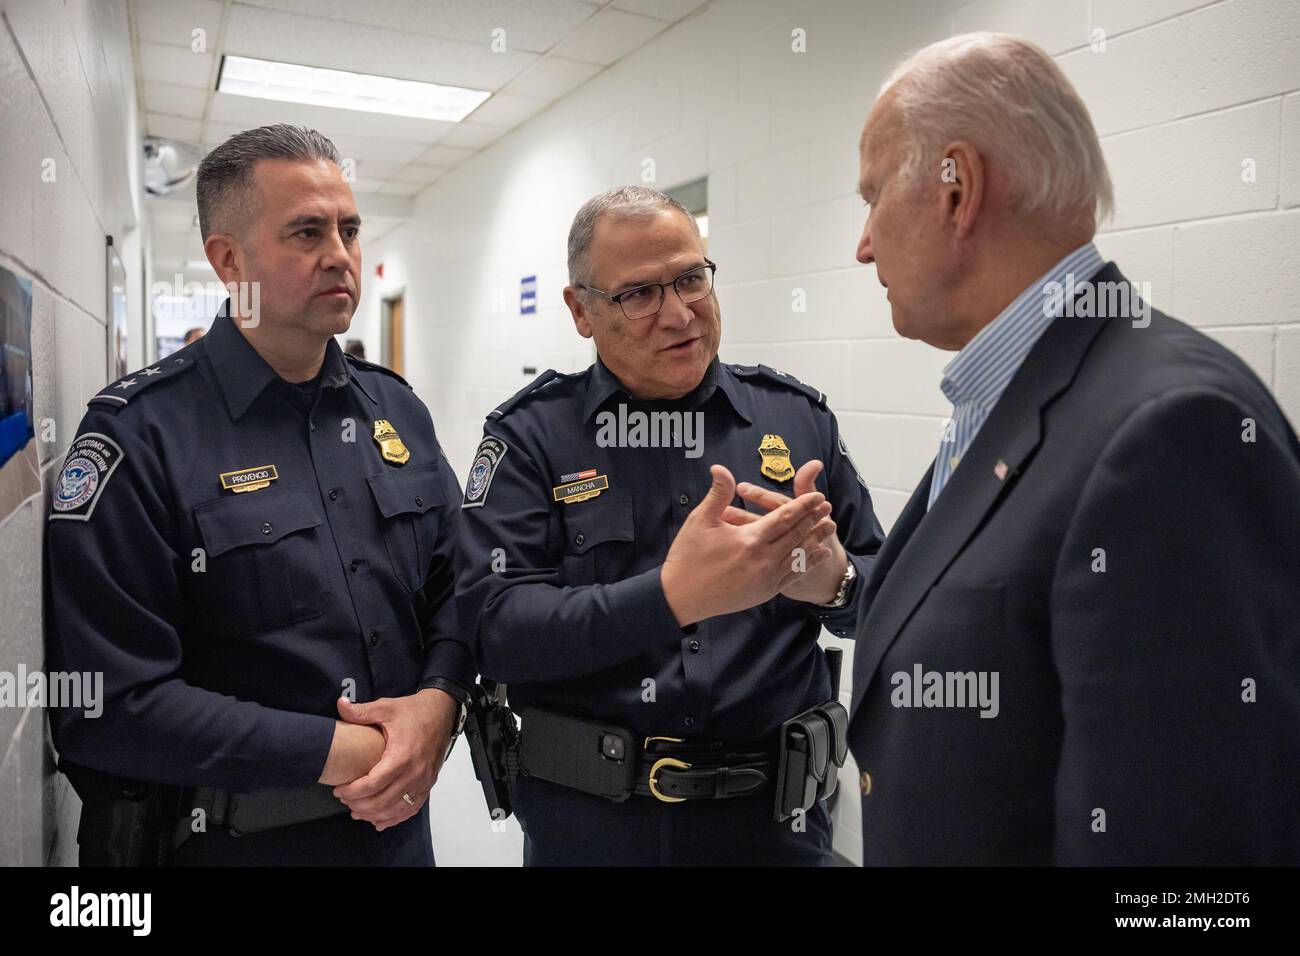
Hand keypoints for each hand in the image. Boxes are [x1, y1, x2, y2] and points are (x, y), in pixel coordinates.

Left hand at [330, 689, 458, 830]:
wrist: (443, 711)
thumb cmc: (414, 711)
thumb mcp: (386, 708)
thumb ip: (362, 711)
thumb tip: (340, 705)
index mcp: (402, 755)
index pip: (373, 784)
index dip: (353, 792)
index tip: (339, 790)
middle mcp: (415, 772)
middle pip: (383, 801)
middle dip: (360, 805)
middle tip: (344, 801)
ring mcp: (424, 780)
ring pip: (396, 809)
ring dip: (375, 815)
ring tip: (357, 812)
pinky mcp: (429, 784)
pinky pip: (412, 808)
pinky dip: (395, 818)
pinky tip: (380, 821)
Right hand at [660, 464, 836, 625]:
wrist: (682, 598)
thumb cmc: (688, 557)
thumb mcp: (700, 521)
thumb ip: (717, 494)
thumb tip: (721, 468)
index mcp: (750, 539)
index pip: (785, 517)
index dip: (803, 505)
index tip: (817, 496)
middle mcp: (764, 559)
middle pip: (797, 535)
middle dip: (814, 519)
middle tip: (828, 507)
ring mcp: (766, 578)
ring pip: (799, 555)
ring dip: (816, 539)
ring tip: (830, 527)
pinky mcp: (765, 592)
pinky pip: (793, 575)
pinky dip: (808, 563)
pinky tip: (817, 554)